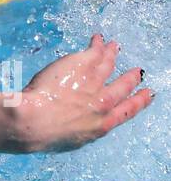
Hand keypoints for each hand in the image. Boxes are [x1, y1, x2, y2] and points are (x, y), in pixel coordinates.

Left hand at [3, 34, 151, 152]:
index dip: (139, 101)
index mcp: (100, 125)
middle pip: (123, 86)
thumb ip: (80, 130)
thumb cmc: (40, 135)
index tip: (148, 94)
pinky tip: (97, 39)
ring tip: (114, 47)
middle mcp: (102, 103)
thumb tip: (76, 127)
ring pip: (108, 65)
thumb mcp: (68, 140)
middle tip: (137, 72)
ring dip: (112, 54)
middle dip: (131, 78)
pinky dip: (98, 44)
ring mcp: (94, 82)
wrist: (32, 121)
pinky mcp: (83, 64)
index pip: (126, 111)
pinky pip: (95, 51)